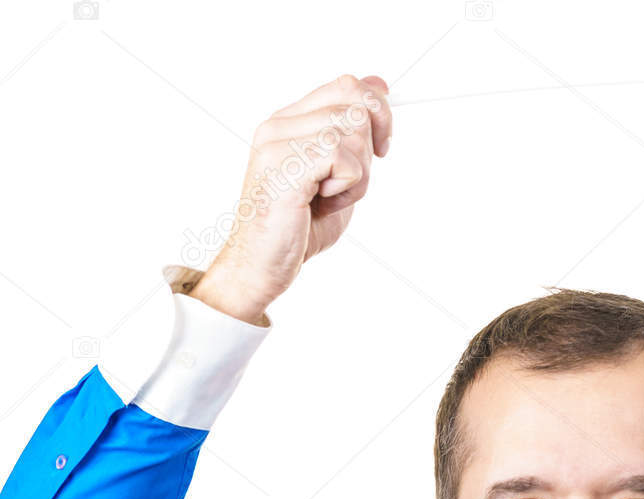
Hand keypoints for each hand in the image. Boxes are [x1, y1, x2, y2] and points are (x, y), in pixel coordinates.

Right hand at [191, 74, 392, 323]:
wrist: (261, 267)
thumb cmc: (297, 228)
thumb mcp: (337, 174)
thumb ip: (356, 133)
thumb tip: (381, 87)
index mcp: (289, 121)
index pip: (347, 85)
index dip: (377, 114)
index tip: (381, 150)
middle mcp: (280, 124)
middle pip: (356, 106)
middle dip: (368, 152)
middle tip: (342, 185)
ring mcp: (279, 142)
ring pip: (354, 131)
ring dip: (357, 175)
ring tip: (327, 197)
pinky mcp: (286, 166)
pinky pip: (345, 158)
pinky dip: (348, 187)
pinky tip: (321, 202)